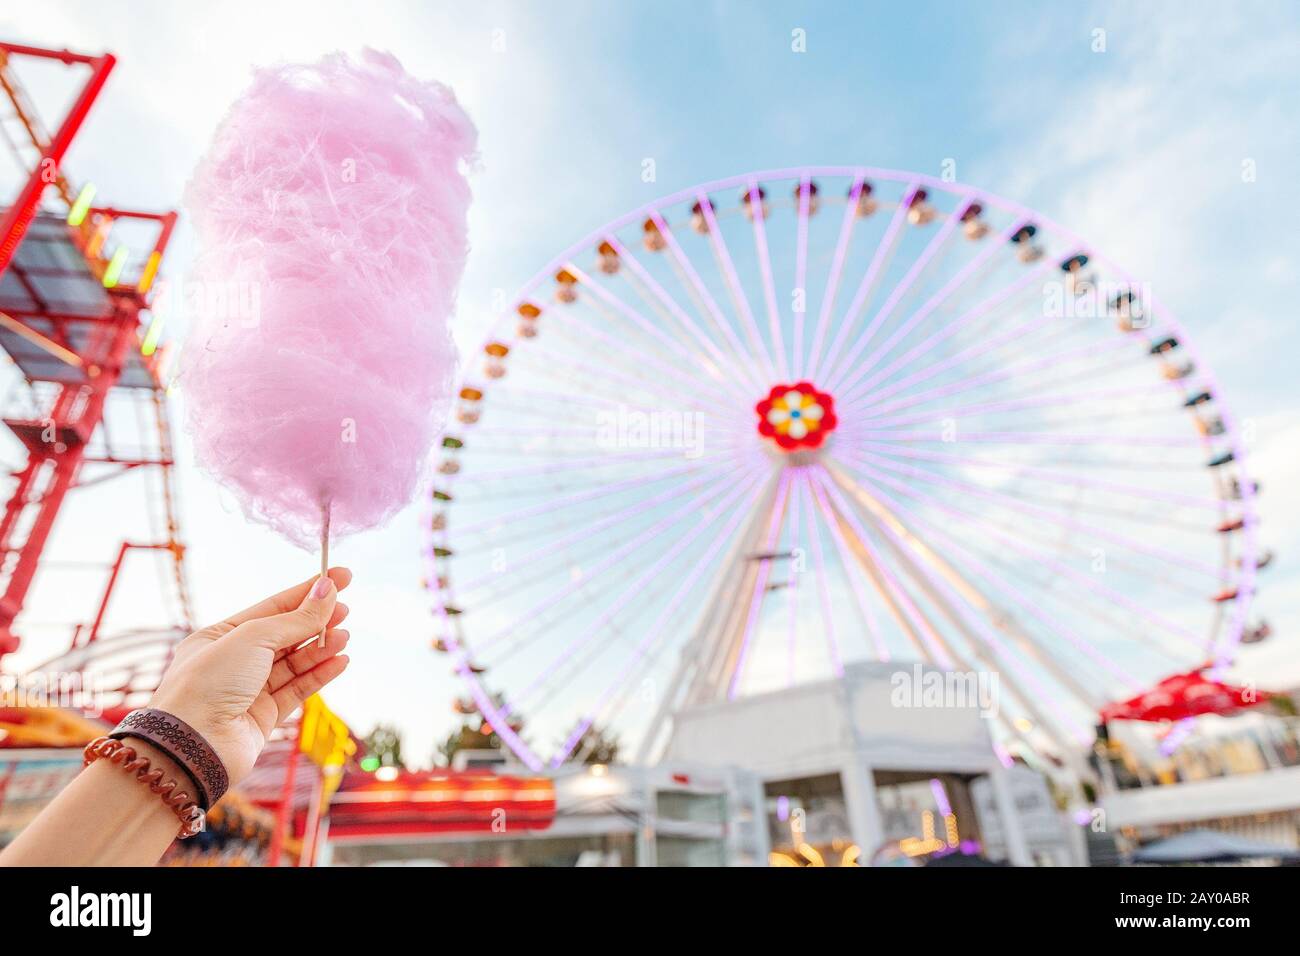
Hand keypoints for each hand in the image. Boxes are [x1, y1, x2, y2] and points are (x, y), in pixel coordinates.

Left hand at [147, 568, 352, 785]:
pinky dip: (320, 674)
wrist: (191, 745)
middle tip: (346, 608)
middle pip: (286, 634)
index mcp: (220, 637)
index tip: (340, 576)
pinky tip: (340, 661)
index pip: (273, 607)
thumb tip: (328, 591)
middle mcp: (234, 662)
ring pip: (295, 662)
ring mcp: (249, 690)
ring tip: (345, 635)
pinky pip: (298, 689)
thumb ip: (296, 618)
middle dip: (316, 621)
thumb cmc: (209, 683)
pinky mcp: (264, 716)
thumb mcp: (254, 638)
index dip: (307, 591)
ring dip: (321, 647)